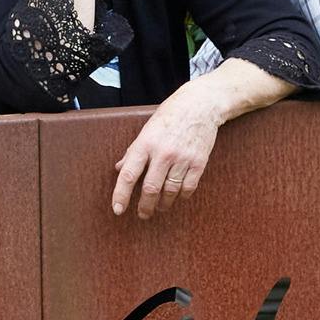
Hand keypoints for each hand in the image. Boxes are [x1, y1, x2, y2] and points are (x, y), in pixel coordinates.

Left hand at [110, 91, 225, 217]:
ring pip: (170, 191)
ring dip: (163, 204)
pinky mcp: (198, 162)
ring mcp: (182, 158)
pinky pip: (188, 187)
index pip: (129, 175)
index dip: (121, 195)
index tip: (118, 210)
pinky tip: (177, 197)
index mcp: (145, 144)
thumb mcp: (147, 130)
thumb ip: (133, 151)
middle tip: (143, 214)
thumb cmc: (170, 116)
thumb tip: (120, 169)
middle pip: (151, 188)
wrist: (200, 105)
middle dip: (145, 206)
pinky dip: (181, 196)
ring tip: (159, 207)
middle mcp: (163, 153)